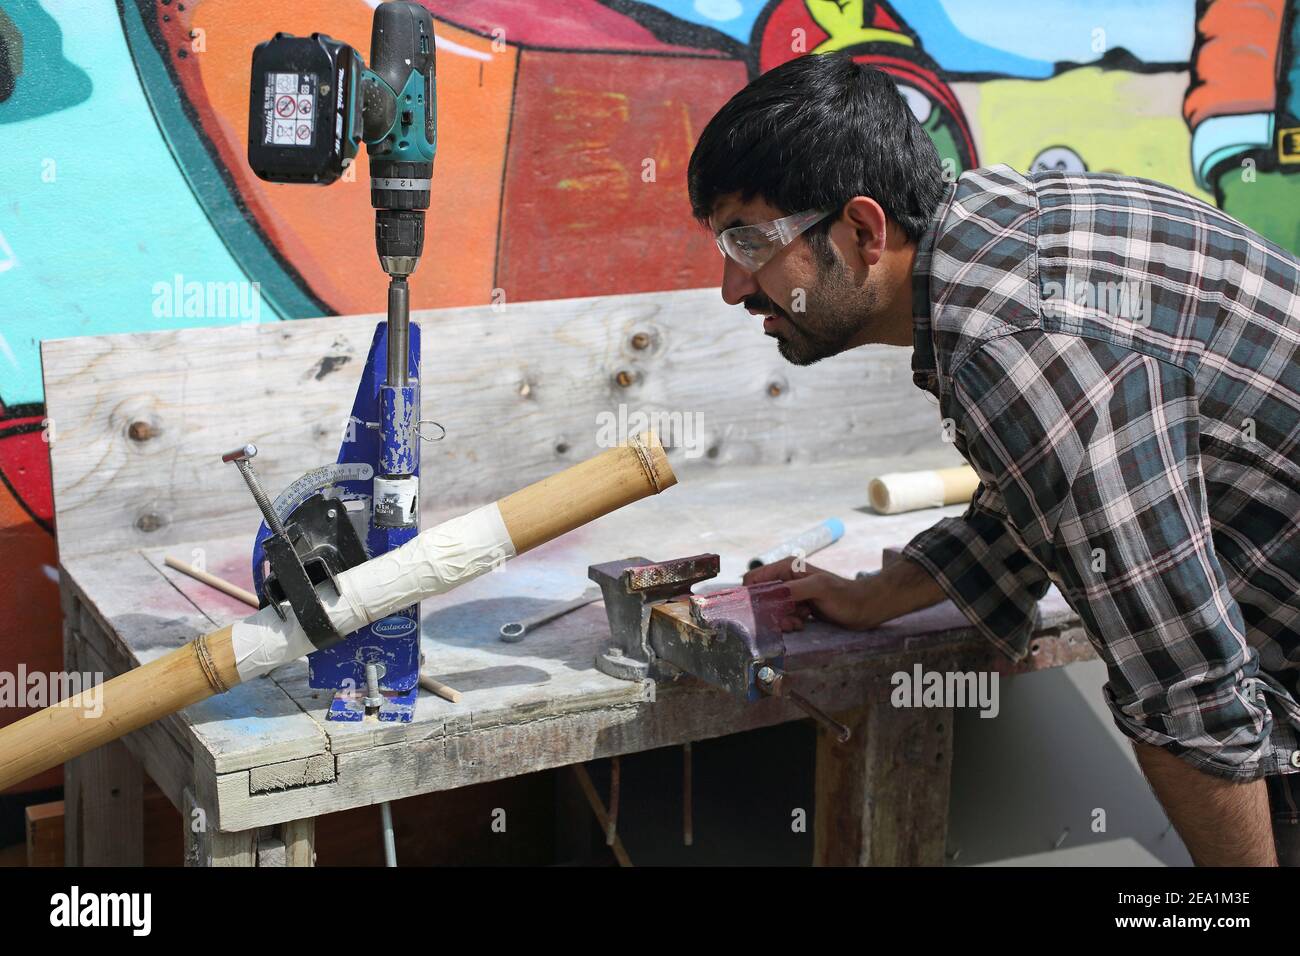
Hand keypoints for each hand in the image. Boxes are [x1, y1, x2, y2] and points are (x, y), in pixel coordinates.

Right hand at [742, 556, 869, 631]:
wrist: (865, 607)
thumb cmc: (844, 596)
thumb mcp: (819, 589)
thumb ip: (793, 590)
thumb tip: (768, 595)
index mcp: (786, 567)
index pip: (754, 579)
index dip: (752, 595)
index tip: (760, 612)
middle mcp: (786, 578)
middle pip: (762, 597)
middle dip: (770, 612)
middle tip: (788, 621)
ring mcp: (791, 593)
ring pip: (772, 610)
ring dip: (782, 620)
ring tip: (799, 623)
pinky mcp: (798, 606)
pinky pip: (783, 616)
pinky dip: (789, 622)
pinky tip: (803, 623)